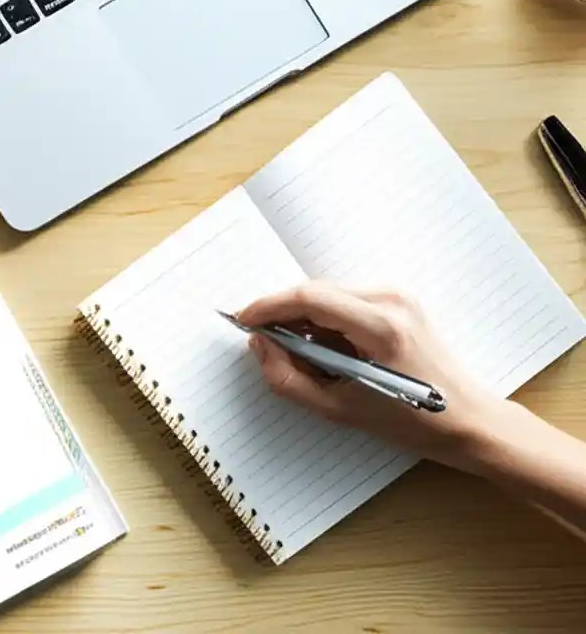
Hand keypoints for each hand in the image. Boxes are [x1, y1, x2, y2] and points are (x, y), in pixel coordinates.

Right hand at [239, 283, 509, 470]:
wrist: (469, 420)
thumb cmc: (412, 422)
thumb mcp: (338, 410)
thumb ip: (288, 378)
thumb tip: (259, 345)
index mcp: (380, 327)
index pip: (309, 298)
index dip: (268, 307)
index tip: (244, 321)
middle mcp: (391, 300)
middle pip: (316, 291)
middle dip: (284, 314)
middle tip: (266, 344)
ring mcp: (399, 296)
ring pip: (329, 294)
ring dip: (305, 319)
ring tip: (304, 356)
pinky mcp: (400, 301)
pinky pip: (347, 300)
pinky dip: (326, 320)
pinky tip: (329, 350)